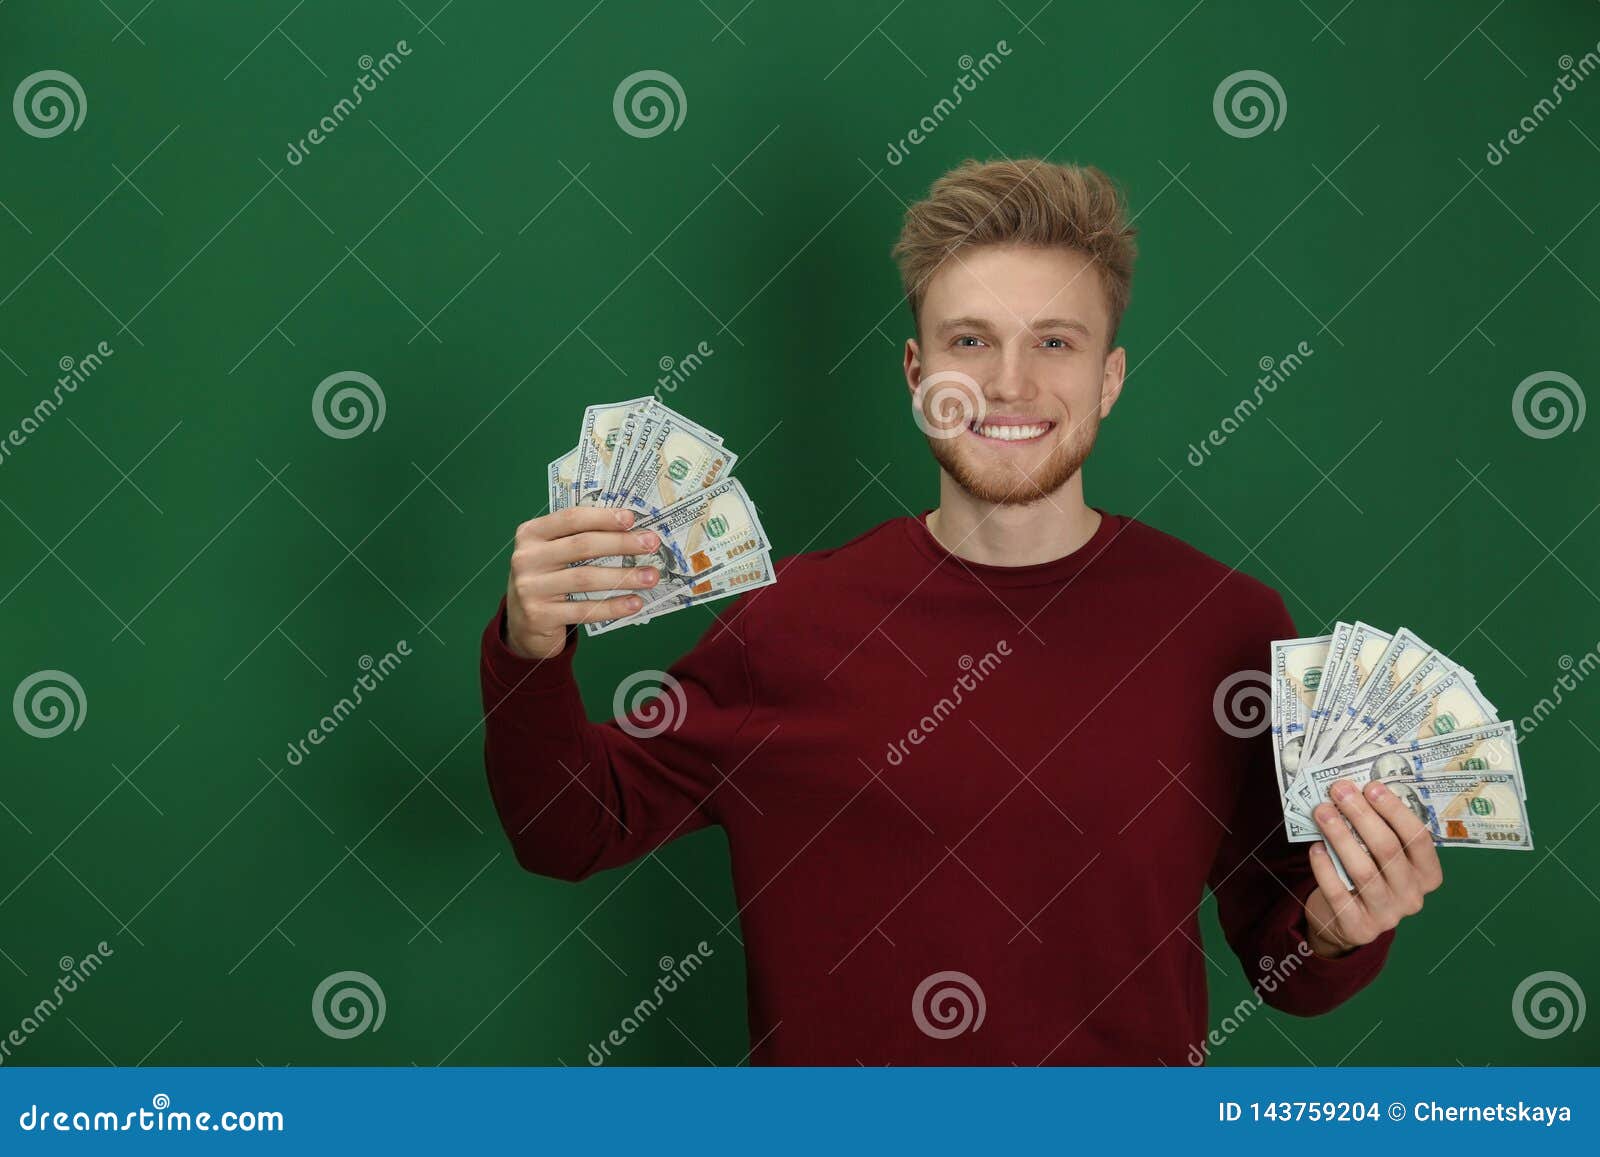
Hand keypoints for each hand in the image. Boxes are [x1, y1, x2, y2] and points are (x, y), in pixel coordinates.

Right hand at [503, 506, 662, 659]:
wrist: (523, 625)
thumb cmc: (549, 580)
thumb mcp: (553, 554)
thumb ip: (578, 538)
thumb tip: (630, 530)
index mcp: (531, 534)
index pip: (571, 518)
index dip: (603, 517)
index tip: (632, 518)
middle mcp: (526, 558)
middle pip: (582, 546)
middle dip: (621, 543)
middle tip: (651, 544)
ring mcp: (530, 588)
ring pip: (585, 578)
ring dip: (624, 577)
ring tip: (651, 576)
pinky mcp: (539, 616)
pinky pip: (584, 609)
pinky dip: (613, 606)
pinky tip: (635, 603)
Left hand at [1303, 777, 1444, 957]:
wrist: (1345, 922)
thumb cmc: (1367, 874)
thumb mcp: (1381, 856)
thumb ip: (1377, 831)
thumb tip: (1355, 790)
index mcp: (1426, 875)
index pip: (1418, 839)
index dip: (1396, 811)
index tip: (1372, 786)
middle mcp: (1412, 897)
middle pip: (1388, 850)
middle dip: (1362, 816)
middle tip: (1339, 791)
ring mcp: (1387, 915)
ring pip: (1363, 870)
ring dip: (1340, 836)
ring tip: (1322, 811)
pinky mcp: (1358, 928)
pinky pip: (1339, 893)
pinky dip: (1325, 868)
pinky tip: (1315, 847)